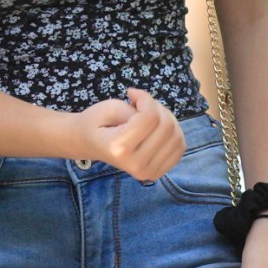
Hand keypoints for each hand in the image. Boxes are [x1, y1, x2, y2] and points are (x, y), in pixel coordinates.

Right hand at [66, 89, 183, 182]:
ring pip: (177, 136)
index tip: (131, 93)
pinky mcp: (156, 173)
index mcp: (119, 148)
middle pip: (167, 126)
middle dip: (156, 107)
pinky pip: (180, 147)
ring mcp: (147, 173)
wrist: (88, 144)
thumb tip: (157, 112)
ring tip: (148, 116)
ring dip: (166, 119)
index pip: (150, 117)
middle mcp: (135, 165)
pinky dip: (173, 133)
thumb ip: (135, 107)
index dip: (145, 98)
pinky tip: (156, 128)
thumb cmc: (96, 122)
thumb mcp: (110, 107)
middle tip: (140, 105)